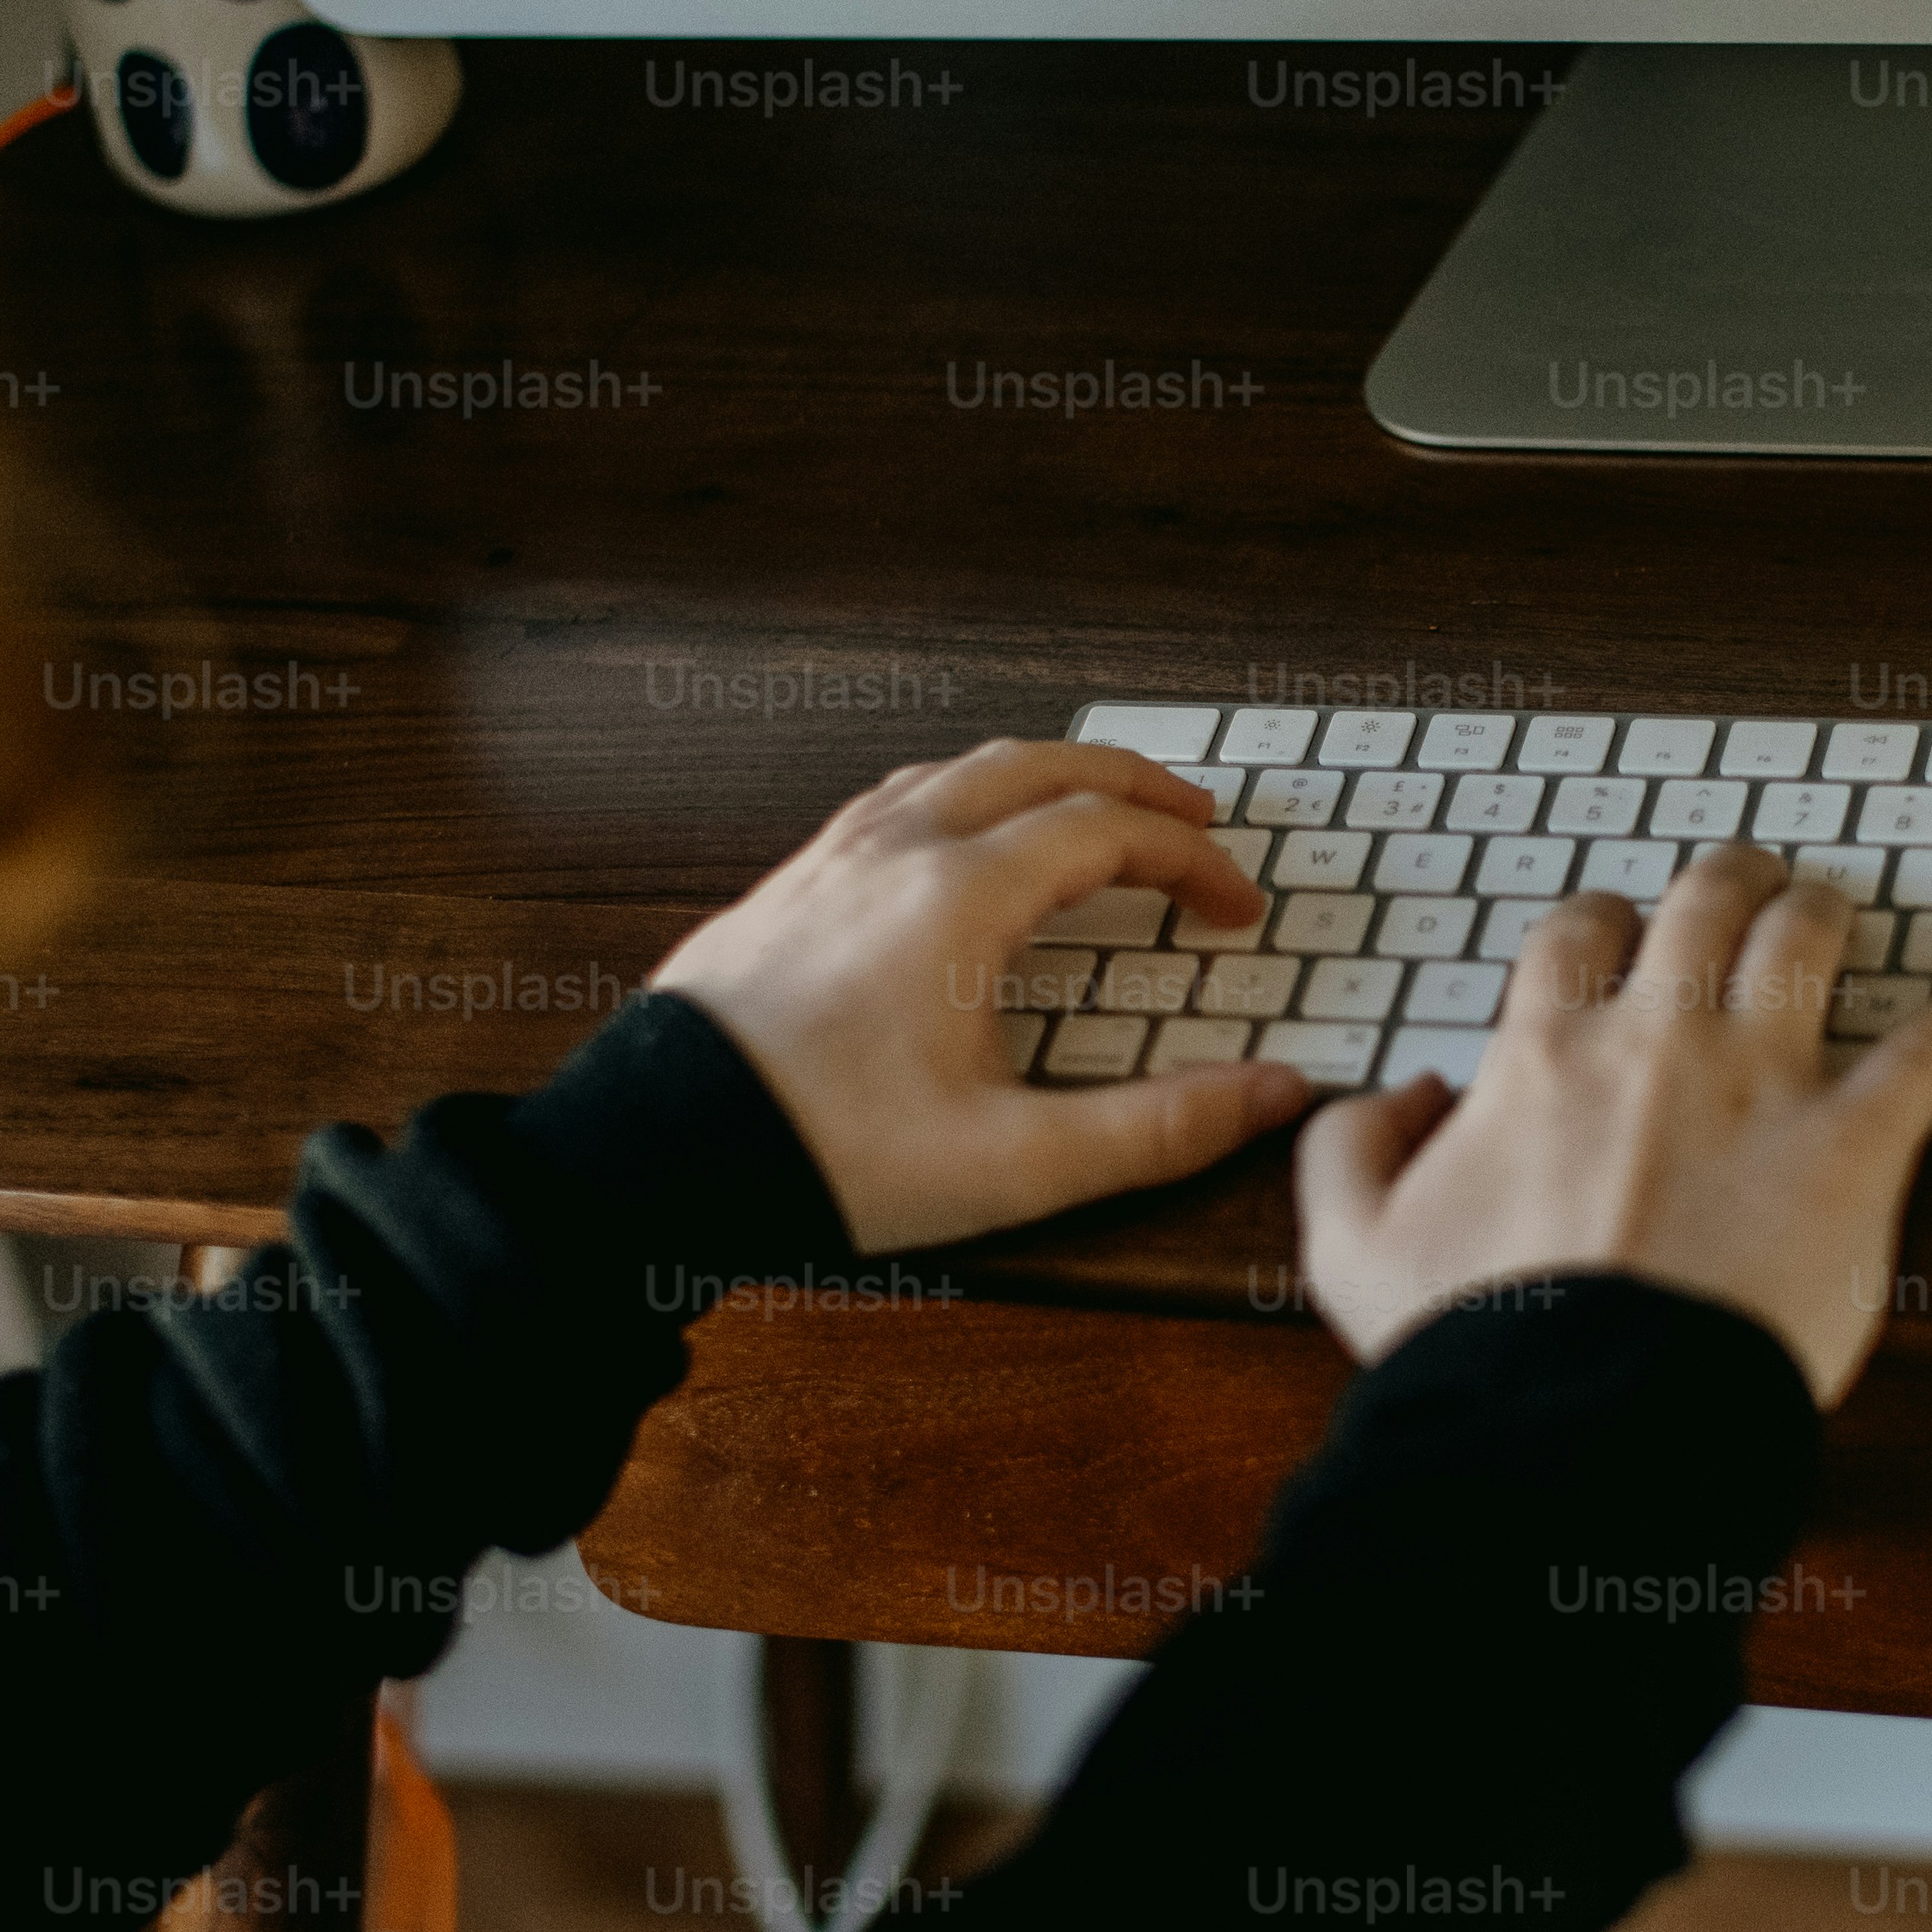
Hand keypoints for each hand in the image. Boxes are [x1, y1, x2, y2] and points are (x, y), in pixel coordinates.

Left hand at [649, 738, 1319, 1249]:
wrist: (659, 1155)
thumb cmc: (824, 1156)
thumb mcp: (1014, 1163)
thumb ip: (1156, 1130)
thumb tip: (1272, 1099)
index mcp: (959, 896)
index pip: (1109, 834)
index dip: (1190, 865)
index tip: (1232, 910)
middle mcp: (894, 850)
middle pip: (1039, 767)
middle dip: (1131, 784)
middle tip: (1193, 818)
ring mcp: (831, 859)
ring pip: (959, 771)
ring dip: (1044, 779)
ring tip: (1092, 811)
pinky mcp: (788, 887)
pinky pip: (896, 800)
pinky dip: (965, 797)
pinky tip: (965, 843)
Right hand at [1291, 846, 1931, 1404]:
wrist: (1588, 1418)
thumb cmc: (1481, 1345)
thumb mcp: (1354, 1249)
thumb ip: (1350, 1148)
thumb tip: (1400, 1094)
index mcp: (1543, 1056)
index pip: (1576, 935)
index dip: (1598, 927)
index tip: (1612, 946)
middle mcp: (1656, 1040)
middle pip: (1701, 901)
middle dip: (1723, 882)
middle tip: (1740, 889)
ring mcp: (1762, 1083)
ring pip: (1805, 936)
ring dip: (1821, 909)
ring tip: (1833, 908)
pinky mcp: (1852, 1145)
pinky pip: (1931, 1047)